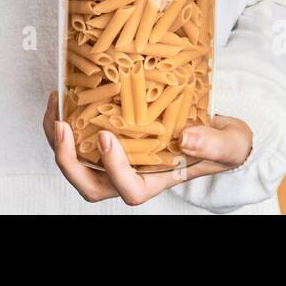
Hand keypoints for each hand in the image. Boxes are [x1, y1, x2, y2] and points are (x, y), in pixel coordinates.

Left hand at [42, 90, 252, 205]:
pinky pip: (77, 138)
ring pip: (77, 163)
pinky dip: (65, 119)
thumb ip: (213, 144)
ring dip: (59, 140)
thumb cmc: (223, 142)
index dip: (113, 170)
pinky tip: (63, 95)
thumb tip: (187, 139)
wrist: (217, 131)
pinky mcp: (109, 135)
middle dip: (68, 161)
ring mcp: (117, 157)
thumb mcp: (229, 142)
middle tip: (62, 126)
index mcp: (157, 179)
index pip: (130, 190)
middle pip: (91, 185)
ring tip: (56, 104)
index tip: (105, 137)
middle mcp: (132, 172)